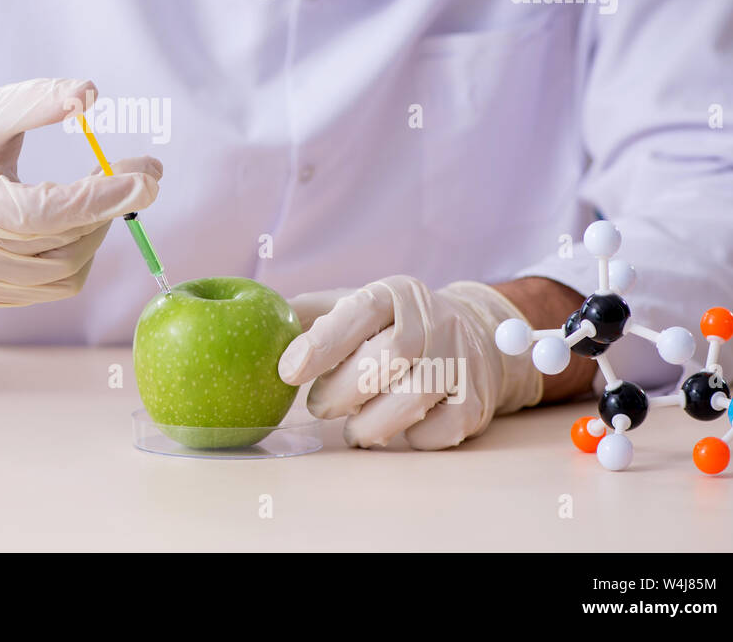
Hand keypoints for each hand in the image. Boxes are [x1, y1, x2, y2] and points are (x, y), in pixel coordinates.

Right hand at [0, 78, 160, 305]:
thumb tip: (89, 94)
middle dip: (109, 210)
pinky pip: (50, 286)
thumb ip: (36, 100)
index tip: (147, 179)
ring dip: (96, 233)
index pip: (42, 214)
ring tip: (100, 194)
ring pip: (63, 274)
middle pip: (60, 247)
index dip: (99, 199)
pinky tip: (74, 220)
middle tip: (139, 173)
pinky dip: (75, 253)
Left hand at [278, 276, 542, 449]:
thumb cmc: (388, 327)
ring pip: (415, 396)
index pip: (359, 311)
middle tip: (318, 407)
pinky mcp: (475, 399)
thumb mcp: (350, 307)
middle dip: (343, 391)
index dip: (323, 343)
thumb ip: (305, 316)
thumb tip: (256, 324)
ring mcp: (460, 358)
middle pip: (387, 358)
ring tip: (353, 430)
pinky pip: (442, 428)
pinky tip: (396, 430)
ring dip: (373, 422)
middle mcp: (432, 320)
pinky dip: (412, 437)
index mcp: (393, 294)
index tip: (288, 372)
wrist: (468, 335)